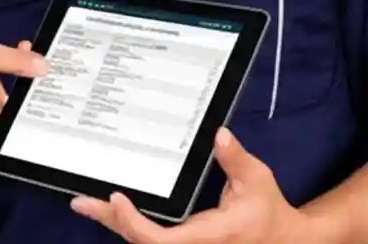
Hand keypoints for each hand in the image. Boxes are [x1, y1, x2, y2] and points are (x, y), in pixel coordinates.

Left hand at [71, 128, 338, 243]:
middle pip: (142, 243)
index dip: (133, 224)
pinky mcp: (183, 243)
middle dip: (112, 222)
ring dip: (115, 223)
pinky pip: (150, 239)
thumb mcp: (258, 180)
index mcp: (209, 236)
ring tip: (87, 204)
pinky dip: (129, 224)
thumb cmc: (267, 212)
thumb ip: (236, 159)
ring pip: (142, 243)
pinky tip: (111, 211)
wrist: (283, 240)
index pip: (160, 240)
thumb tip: (218, 134)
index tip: (117, 198)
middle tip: (84, 202)